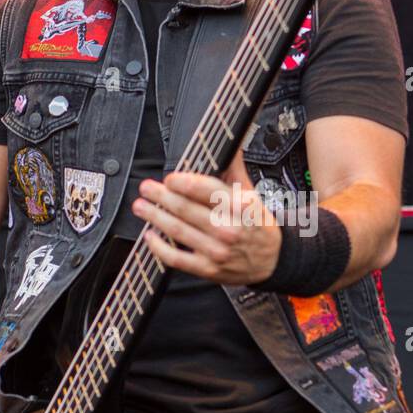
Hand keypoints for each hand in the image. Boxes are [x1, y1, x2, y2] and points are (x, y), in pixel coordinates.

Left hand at [131, 150, 282, 284]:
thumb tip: (230, 144)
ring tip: (141, 206)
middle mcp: (229, 229)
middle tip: (147, 188)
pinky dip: (159, 247)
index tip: (170, 178)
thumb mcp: (252, 195)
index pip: (208, 190)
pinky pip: (176, 258)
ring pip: (178, 231)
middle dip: (162, 196)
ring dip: (155, 217)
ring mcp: (217, 251)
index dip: (184, 183)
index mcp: (241, 207)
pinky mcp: (208, 268)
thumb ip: (235, 170)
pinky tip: (150, 236)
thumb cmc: (257, 226)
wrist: (271, 261)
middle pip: (187, 209)